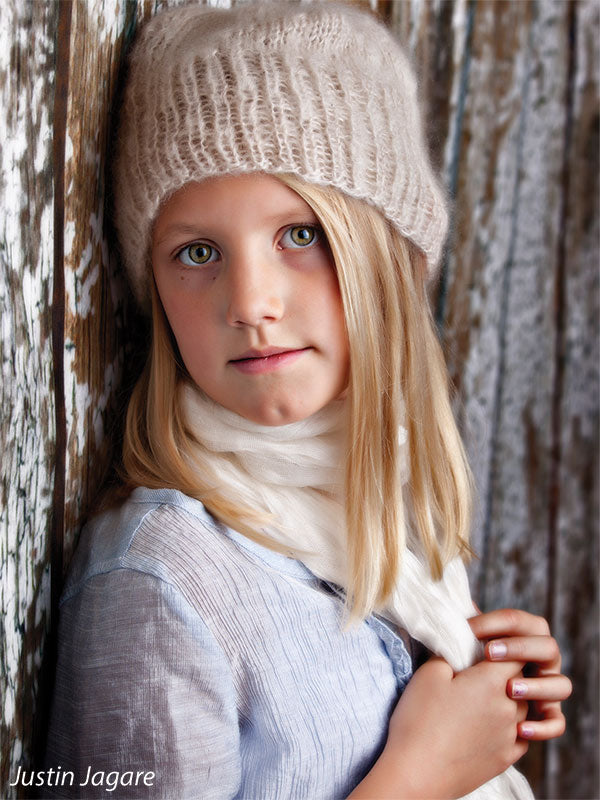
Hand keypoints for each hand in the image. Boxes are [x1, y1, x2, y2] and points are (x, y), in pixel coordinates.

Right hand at [348, 656, 528, 798]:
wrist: (416, 774)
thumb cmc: (419, 720)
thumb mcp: (429, 673)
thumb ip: (453, 652)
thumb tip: (463, 646)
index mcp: (493, 682)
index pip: (514, 653)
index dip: (500, 646)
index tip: (484, 646)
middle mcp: (510, 708)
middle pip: (520, 679)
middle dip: (503, 673)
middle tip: (477, 672)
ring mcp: (511, 736)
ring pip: (521, 708)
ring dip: (507, 699)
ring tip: (479, 700)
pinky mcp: (506, 759)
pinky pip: (519, 735)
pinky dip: (507, 726)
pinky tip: (486, 724)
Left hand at [468, 608, 571, 740]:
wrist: (466, 710)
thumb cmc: (468, 668)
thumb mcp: (468, 648)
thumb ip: (471, 629)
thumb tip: (459, 605)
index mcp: (525, 637)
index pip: (521, 622)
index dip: (496, 622)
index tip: (469, 629)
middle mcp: (543, 662)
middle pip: (548, 647)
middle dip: (519, 648)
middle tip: (489, 653)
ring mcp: (549, 690)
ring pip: (561, 685)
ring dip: (537, 686)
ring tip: (509, 690)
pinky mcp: (548, 718)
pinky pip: (557, 723)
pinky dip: (543, 726)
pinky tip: (520, 729)